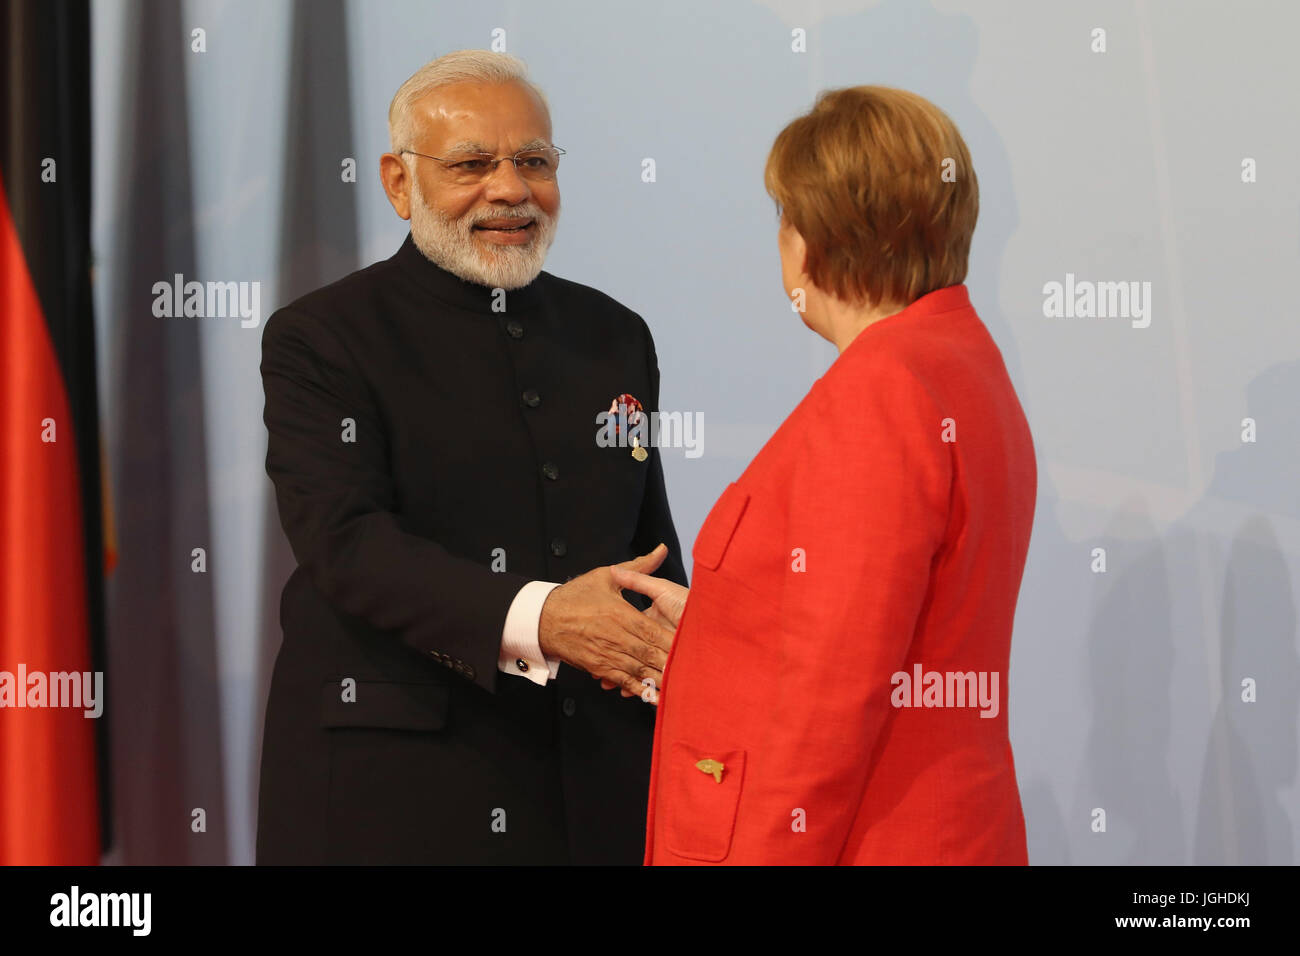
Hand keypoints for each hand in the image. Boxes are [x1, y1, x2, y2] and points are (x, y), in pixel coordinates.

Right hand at [538, 544, 676, 699]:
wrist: (543, 618)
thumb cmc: (575, 596)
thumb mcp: (606, 576)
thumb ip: (638, 567)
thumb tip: (661, 550)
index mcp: (620, 614)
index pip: (651, 630)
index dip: (670, 641)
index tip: (688, 647)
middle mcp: (615, 636)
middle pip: (648, 653)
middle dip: (669, 664)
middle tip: (690, 671)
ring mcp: (606, 654)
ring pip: (638, 670)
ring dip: (658, 680)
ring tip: (678, 687)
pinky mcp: (599, 667)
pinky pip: (622, 680)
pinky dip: (639, 690)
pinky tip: (654, 696)